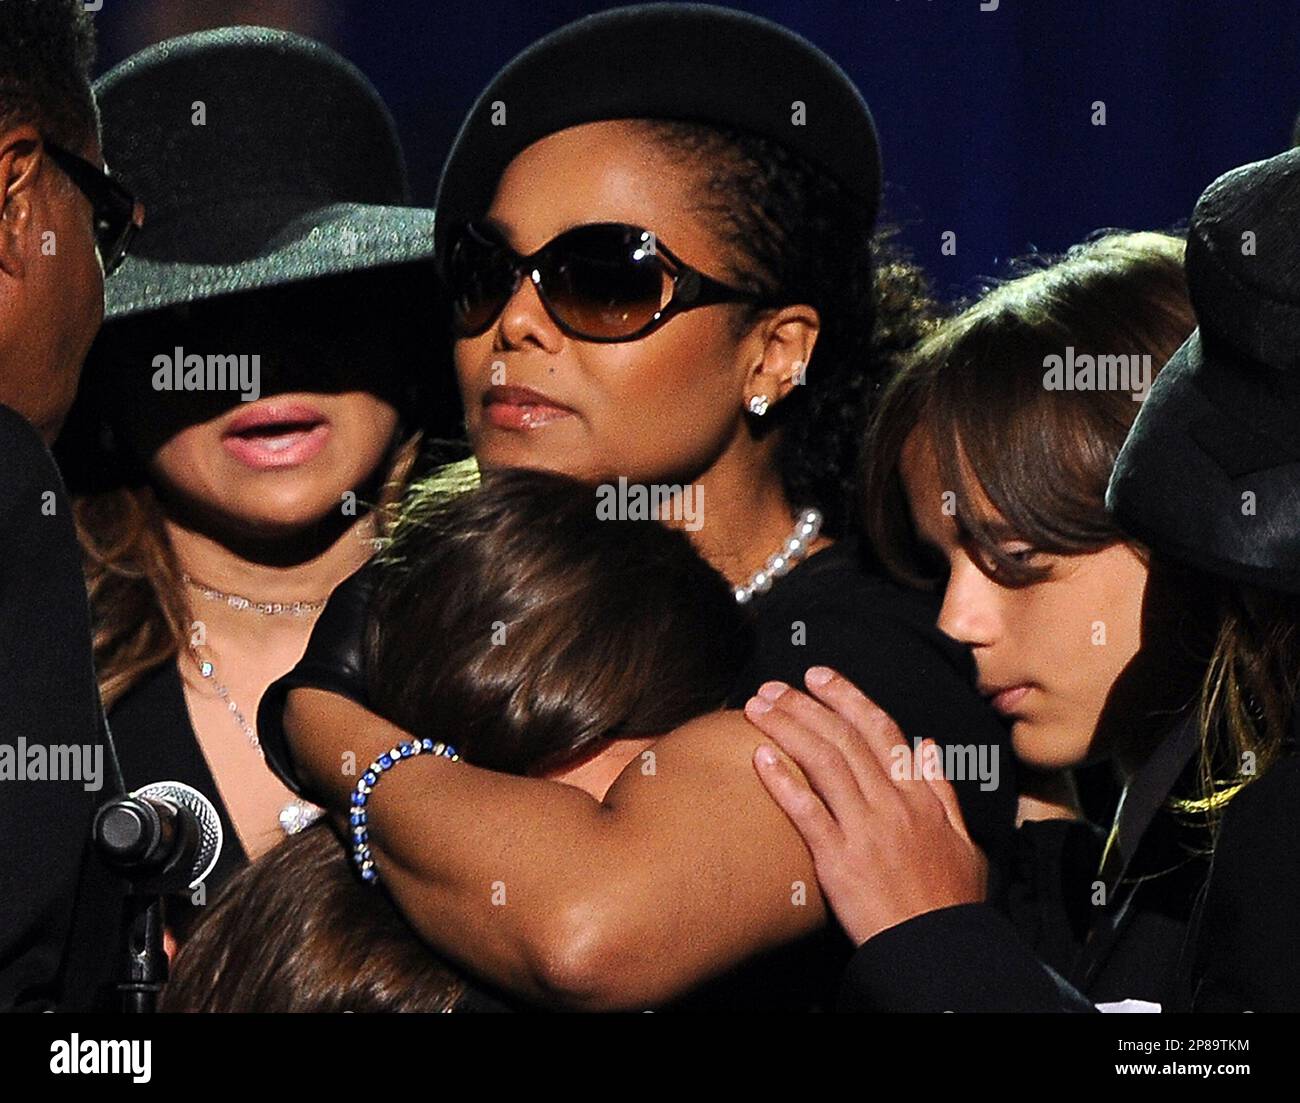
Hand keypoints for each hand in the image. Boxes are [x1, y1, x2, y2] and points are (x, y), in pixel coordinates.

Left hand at [744, 666, 987, 945]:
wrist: (938, 950)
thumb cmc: (949, 902)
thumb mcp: (962, 840)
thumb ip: (941, 788)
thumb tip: (926, 744)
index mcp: (919, 796)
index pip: (880, 730)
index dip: (848, 697)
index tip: (820, 676)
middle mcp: (891, 804)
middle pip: (844, 738)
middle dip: (806, 704)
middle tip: (773, 685)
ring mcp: (865, 830)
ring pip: (824, 763)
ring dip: (788, 728)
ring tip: (757, 708)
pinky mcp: (840, 861)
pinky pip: (808, 813)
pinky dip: (783, 782)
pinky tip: (759, 758)